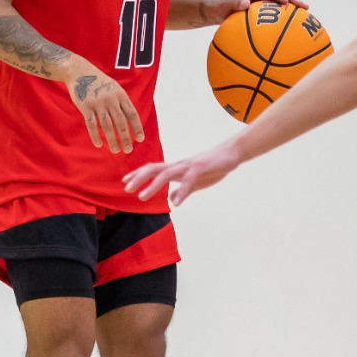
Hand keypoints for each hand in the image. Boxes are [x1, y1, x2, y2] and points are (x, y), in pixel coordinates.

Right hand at [69, 66, 145, 153]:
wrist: (80, 72)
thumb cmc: (100, 82)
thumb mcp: (115, 88)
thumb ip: (122, 102)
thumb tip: (131, 120)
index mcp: (120, 95)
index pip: (132, 114)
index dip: (137, 127)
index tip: (140, 139)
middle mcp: (111, 100)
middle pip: (120, 122)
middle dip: (125, 137)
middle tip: (128, 150)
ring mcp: (98, 103)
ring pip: (107, 125)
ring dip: (112, 140)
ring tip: (115, 150)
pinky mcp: (85, 107)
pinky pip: (91, 124)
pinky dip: (95, 135)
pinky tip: (99, 144)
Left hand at [124, 142, 243, 205]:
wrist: (231, 153)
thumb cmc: (214, 165)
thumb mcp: (196, 181)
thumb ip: (183, 189)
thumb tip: (171, 199)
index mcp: (177, 168)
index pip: (152, 169)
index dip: (138, 174)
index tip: (124, 182)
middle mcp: (179, 165)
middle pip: (154, 169)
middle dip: (138, 178)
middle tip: (126, 190)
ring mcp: (189, 166)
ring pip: (166, 174)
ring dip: (152, 186)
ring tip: (141, 197)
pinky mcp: (201, 168)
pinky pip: (188, 180)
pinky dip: (181, 192)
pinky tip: (177, 204)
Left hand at [215, 0, 307, 19]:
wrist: (219, 11)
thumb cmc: (220, 9)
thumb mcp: (223, 6)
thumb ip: (232, 4)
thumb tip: (246, 4)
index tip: (286, 3)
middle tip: (304, 5)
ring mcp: (264, 0)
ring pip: (282, 0)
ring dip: (294, 4)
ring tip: (306, 11)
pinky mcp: (266, 8)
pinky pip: (279, 10)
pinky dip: (288, 14)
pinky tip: (297, 23)